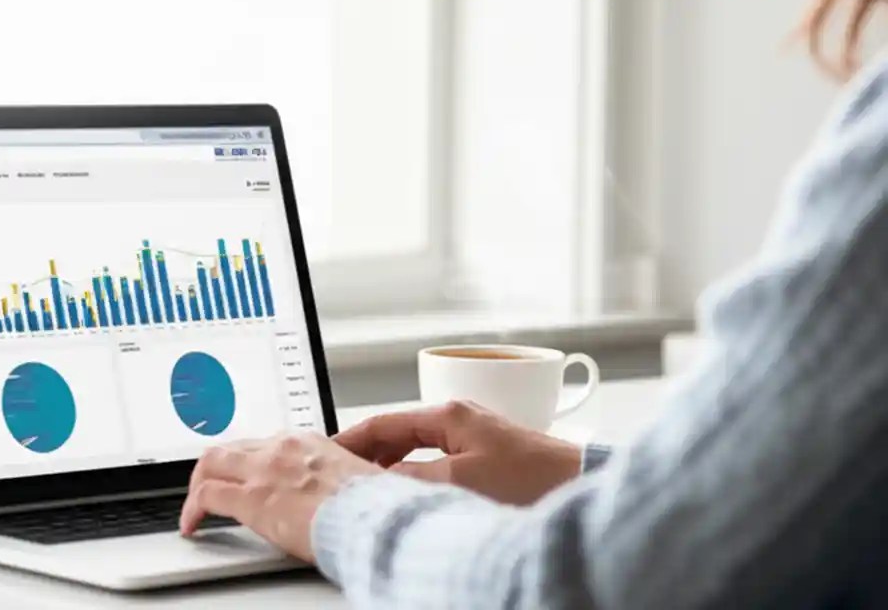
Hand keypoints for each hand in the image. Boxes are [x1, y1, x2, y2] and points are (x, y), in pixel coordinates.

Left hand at [179, 433, 381, 561]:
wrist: (376, 520)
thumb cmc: (375, 508)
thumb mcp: (357, 483)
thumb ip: (337, 483)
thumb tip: (340, 496)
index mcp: (310, 442)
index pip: (267, 444)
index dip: (251, 460)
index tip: (248, 473)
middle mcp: (283, 448)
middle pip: (234, 447)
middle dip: (218, 466)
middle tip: (211, 485)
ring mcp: (264, 469)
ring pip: (212, 462)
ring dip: (199, 482)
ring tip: (195, 504)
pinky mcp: (251, 498)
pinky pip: (207, 495)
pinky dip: (193, 508)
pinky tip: (192, 525)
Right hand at [335, 401, 581, 504]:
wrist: (580, 486)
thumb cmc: (530, 480)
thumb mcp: (459, 480)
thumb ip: (412, 476)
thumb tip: (380, 478)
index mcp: (447, 414)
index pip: (383, 422)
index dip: (350, 439)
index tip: (325, 453)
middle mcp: (458, 417)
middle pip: (396, 432)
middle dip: (366, 453)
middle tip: (340, 475)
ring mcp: (473, 435)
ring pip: (415, 447)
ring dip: (390, 465)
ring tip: (367, 487)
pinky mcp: (486, 455)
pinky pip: (434, 458)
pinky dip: (414, 472)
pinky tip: (408, 491)